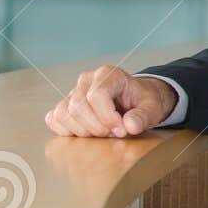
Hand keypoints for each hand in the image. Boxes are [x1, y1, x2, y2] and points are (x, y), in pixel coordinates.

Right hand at [45, 65, 176, 137]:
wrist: (137, 100)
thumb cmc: (143, 102)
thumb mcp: (152, 108)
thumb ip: (144, 116)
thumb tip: (130, 125)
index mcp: (109, 74)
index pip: (96, 95)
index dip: (107, 117)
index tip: (121, 129)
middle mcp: (87, 80)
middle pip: (78, 106)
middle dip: (97, 127)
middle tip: (114, 133)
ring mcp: (73, 92)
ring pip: (64, 114)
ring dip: (83, 131)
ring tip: (103, 132)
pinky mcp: (65, 105)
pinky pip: (54, 119)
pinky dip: (67, 131)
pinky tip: (87, 132)